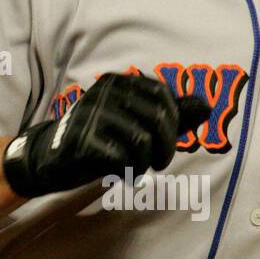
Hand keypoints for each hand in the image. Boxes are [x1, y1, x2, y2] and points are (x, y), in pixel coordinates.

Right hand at [2, 73, 210, 199]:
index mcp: (120, 83)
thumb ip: (170, 116)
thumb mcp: (135, 124)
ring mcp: (93, 115)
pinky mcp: (84, 140)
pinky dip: (128, 173)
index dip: (173, 124)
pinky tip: (120, 175)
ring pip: (143, 142)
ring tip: (134, 167)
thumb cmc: (99, 141)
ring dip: (144, 162)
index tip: (164, 142)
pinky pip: (123, 159)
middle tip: (158, 163)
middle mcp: (106, 92)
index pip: (164, 98)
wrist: (51, 159)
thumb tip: (207, 106)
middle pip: (158, 120)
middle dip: (165, 148)